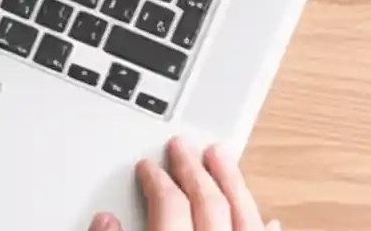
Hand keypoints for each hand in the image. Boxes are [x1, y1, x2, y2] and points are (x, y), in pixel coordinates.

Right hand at [90, 138, 279, 230]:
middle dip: (193, 170)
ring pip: (244, 216)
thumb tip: (104, 221)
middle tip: (181, 147)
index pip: (169, 204)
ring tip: (221, 158)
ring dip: (232, 184)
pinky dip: (264, 227)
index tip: (147, 167)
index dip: (156, 181)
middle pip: (208, 202)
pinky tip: (266, 218)